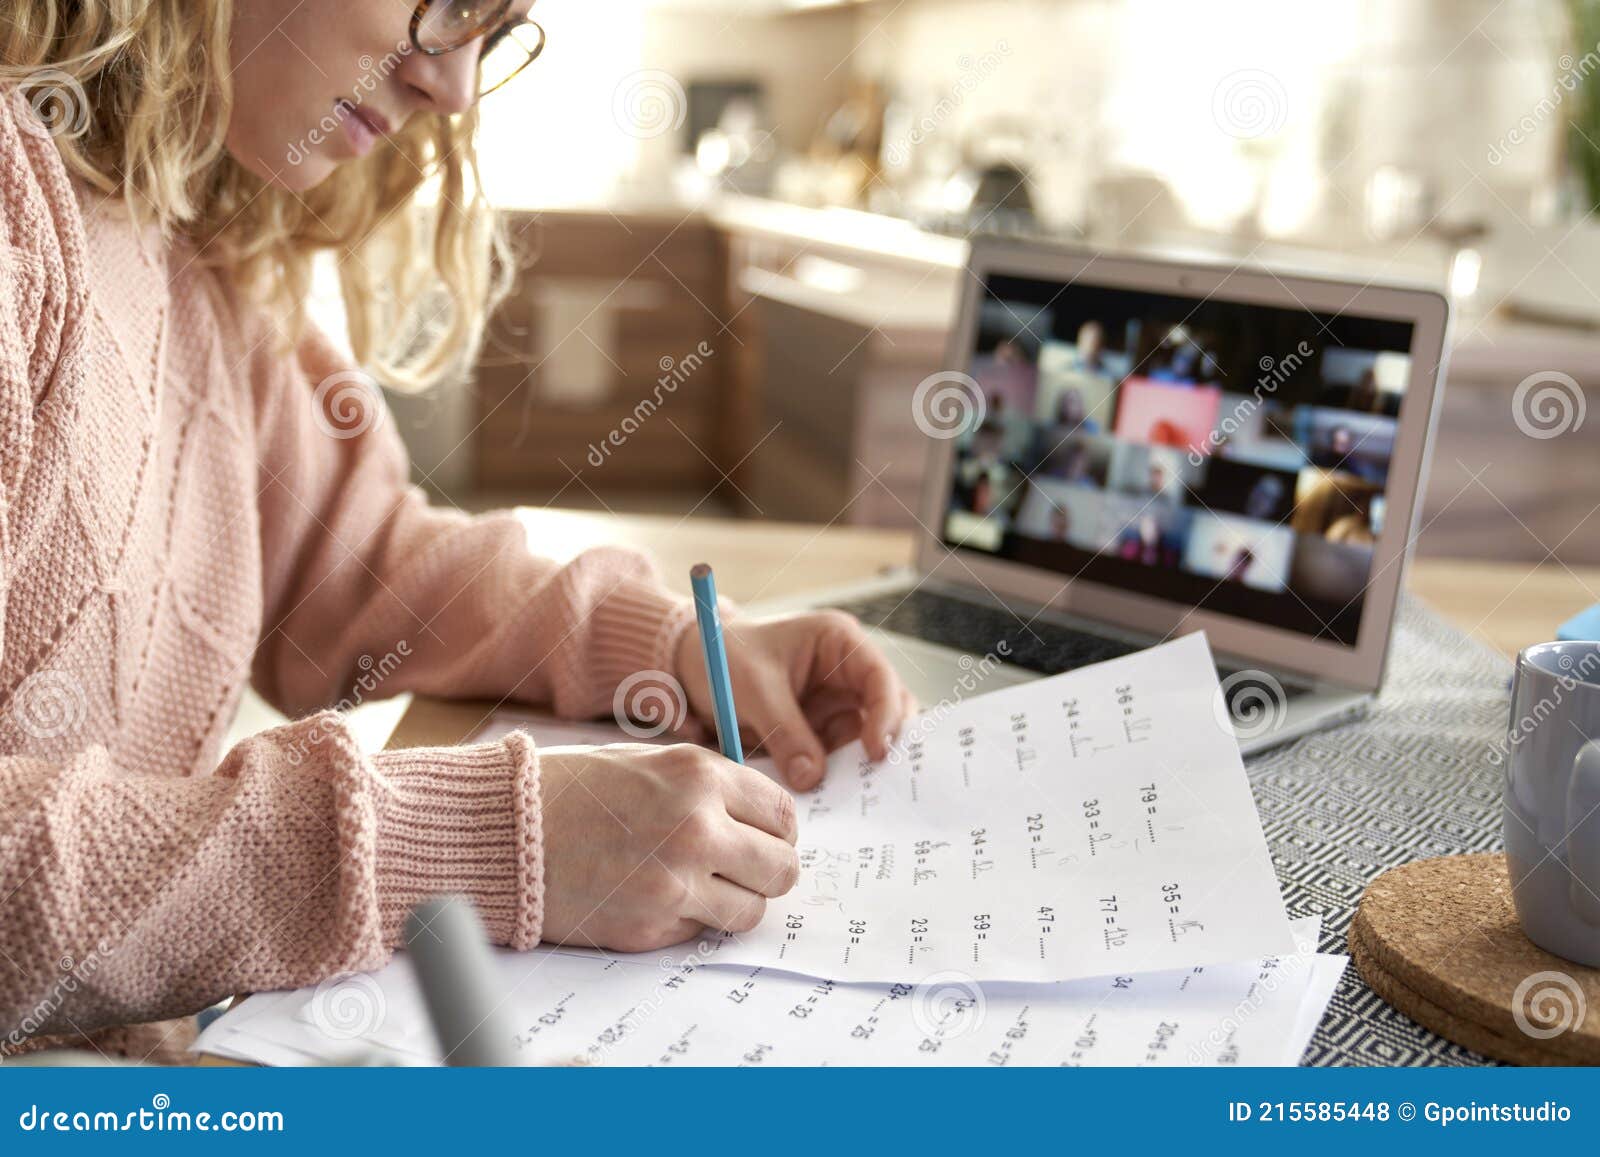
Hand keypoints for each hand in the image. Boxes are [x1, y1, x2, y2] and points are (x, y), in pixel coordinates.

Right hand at [537, 742, 799, 952]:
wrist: (504, 830)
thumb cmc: (570, 790)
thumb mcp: (649, 764)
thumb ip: (708, 789)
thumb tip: (758, 822)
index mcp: (700, 776)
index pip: (783, 814)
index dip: (778, 831)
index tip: (763, 838)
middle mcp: (697, 828)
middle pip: (782, 868)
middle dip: (767, 871)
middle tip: (741, 870)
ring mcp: (676, 882)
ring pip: (752, 911)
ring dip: (734, 903)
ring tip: (699, 888)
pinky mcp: (652, 925)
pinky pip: (702, 931)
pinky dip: (690, 921)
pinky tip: (654, 897)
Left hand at [673, 610, 919, 790]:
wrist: (691, 669)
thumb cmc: (723, 659)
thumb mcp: (752, 691)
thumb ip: (784, 732)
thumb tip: (813, 778)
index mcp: (837, 642)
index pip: (879, 677)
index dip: (886, 713)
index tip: (876, 751)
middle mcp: (844, 672)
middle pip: (883, 711)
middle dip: (880, 744)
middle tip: (875, 780)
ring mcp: (834, 703)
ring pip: (863, 740)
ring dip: (856, 766)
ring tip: (852, 795)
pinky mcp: (819, 731)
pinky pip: (837, 756)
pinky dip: (835, 775)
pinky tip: (830, 795)